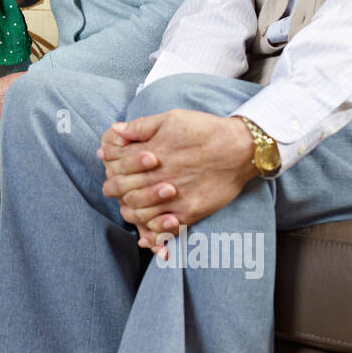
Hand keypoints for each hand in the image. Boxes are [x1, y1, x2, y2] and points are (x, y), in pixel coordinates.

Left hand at [97, 110, 254, 253]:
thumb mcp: (171, 119)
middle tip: (114, 189)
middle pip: (125, 191)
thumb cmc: (205, 130)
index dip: (110, 168)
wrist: (240, 148)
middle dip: (115, 190)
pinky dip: (153, 233)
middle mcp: (160, 177)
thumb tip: (115, 130)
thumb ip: (141, 127)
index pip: (118, 166)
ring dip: (130, 212)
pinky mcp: (190, 211)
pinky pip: (165, 228)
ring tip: (129, 208)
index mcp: (152, 154)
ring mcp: (175, 197)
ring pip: (140, 213)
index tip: (111, 168)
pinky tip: (148, 229)